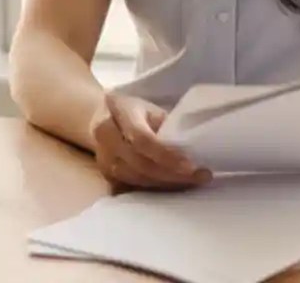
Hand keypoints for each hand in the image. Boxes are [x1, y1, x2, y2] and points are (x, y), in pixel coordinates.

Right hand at [89, 93, 211, 190]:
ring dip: (165, 184)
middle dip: (171, 174)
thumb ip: (167, 127)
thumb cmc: (136, 111)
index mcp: (118, 108)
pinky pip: (130, 188)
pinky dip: (153, 190)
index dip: (166, 156)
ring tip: (190, 182)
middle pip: (138, 163)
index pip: (141, 138)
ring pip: (134, 178)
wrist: (101, 116)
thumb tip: (194, 150)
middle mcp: (103, 133)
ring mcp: (101, 156)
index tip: (191, 166)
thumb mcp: (152, 109)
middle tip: (199, 177)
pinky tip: (171, 187)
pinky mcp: (104, 174)